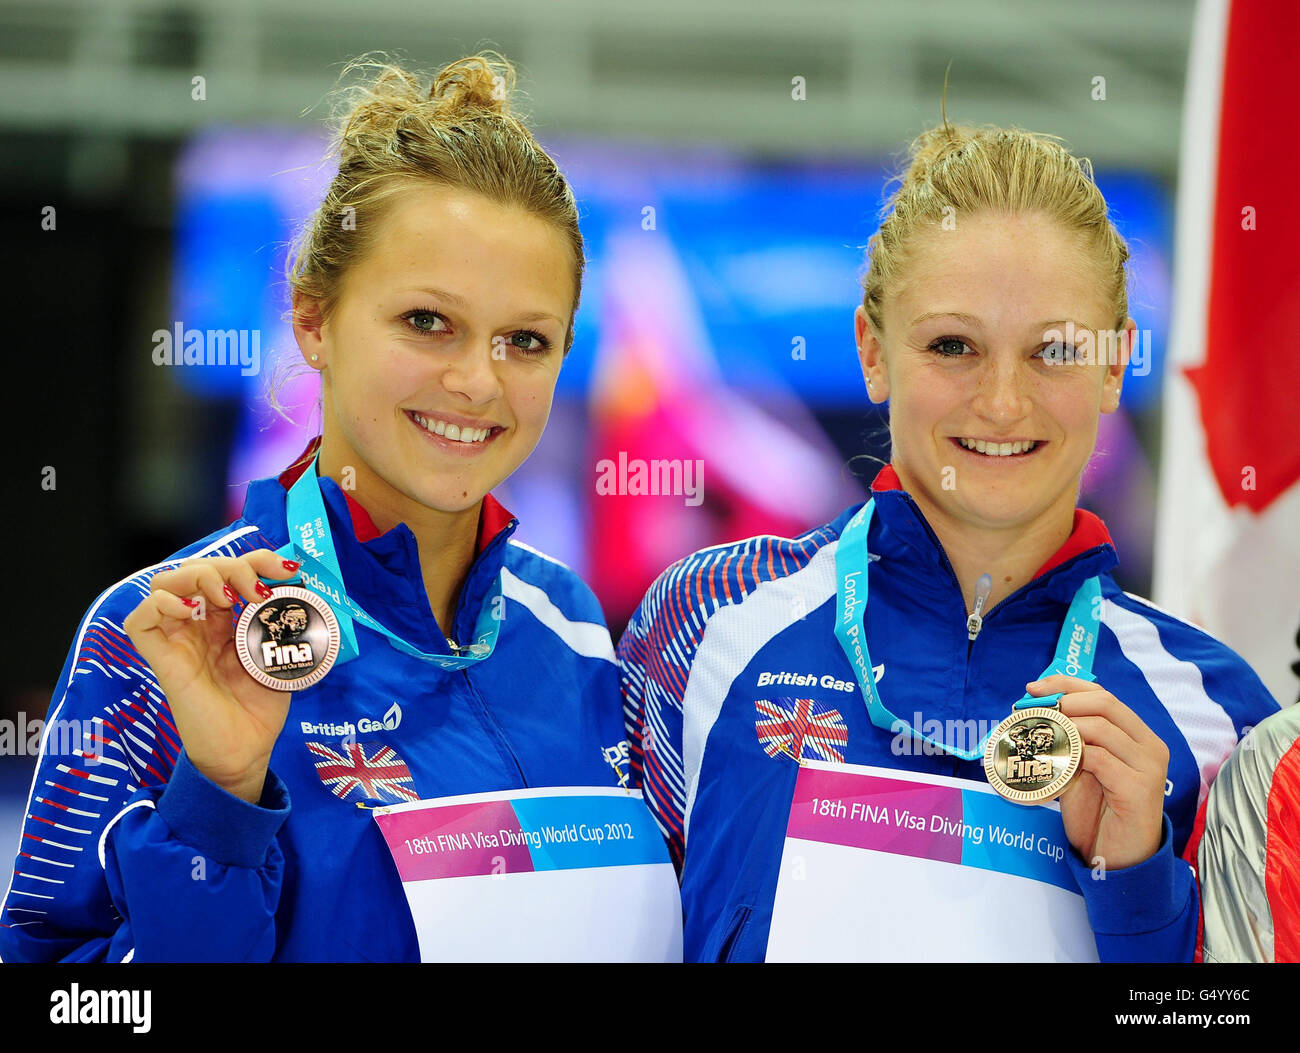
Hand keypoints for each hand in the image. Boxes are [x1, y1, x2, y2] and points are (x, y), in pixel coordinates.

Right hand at [123, 550, 301, 802]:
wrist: (245, 750)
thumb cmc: (261, 707)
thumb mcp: (282, 657)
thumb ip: (283, 626)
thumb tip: (302, 591)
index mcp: (227, 618)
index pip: (231, 569)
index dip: (256, 558)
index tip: (286, 569)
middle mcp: (200, 623)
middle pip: (198, 567)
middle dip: (231, 566)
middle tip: (257, 590)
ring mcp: (178, 639)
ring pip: (164, 582)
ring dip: (198, 576)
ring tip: (227, 597)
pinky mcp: (162, 660)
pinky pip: (140, 619)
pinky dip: (160, 603)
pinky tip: (189, 612)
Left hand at [1025, 674, 1168, 870]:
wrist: (1118, 859)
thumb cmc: (1098, 812)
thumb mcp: (1081, 768)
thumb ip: (1070, 740)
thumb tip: (1035, 710)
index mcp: (1138, 735)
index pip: (1103, 693)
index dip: (1066, 684)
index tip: (1033, 688)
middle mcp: (1150, 745)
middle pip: (1104, 702)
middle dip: (1063, 701)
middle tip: (1035, 713)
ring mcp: (1149, 766)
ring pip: (1100, 727)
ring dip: (1064, 728)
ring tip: (1041, 738)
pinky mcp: (1139, 788)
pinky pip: (1099, 758)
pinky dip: (1072, 756)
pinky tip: (1056, 764)